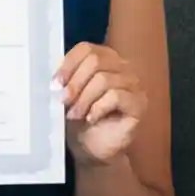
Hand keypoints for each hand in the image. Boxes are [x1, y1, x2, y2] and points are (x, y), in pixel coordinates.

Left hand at [56, 42, 146, 166]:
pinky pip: (116, 96)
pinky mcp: (139, 104)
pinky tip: (91, 118)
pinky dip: (98, 108)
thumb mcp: (67, 94)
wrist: (92, 147)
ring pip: (104, 79)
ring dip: (84, 99)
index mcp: (103, 58)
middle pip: (95, 61)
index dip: (68, 65)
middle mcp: (122, 66)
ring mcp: (133, 84)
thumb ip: (64, 80)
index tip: (55, 84)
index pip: (86, 49)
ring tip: (75, 114)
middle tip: (63, 101)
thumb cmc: (79, 117)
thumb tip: (56, 79)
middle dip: (75, 83)